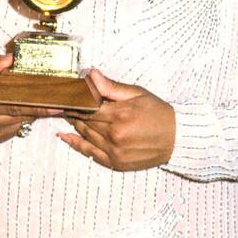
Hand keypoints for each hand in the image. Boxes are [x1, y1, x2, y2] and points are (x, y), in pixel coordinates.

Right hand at [0, 53, 66, 142]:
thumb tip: (11, 58)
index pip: (15, 108)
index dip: (37, 107)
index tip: (56, 104)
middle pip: (24, 116)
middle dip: (43, 109)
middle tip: (63, 101)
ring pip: (24, 122)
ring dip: (36, 111)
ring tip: (51, 100)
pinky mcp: (1, 138)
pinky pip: (19, 126)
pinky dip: (27, 115)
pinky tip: (33, 106)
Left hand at [56, 67, 175, 170]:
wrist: (177, 138)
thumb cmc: (159, 113)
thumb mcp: (137, 94)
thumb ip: (111, 87)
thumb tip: (90, 74)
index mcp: (120, 115)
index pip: (86, 107)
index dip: (72, 101)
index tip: (62, 95)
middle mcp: (115, 135)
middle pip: (84, 121)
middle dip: (71, 111)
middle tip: (60, 103)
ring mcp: (115, 151)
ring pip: (85, 136)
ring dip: (74, 125)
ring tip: (64, 114)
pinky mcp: (116, 163)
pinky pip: (90, 153)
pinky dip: (76, 144)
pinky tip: (65, 136)